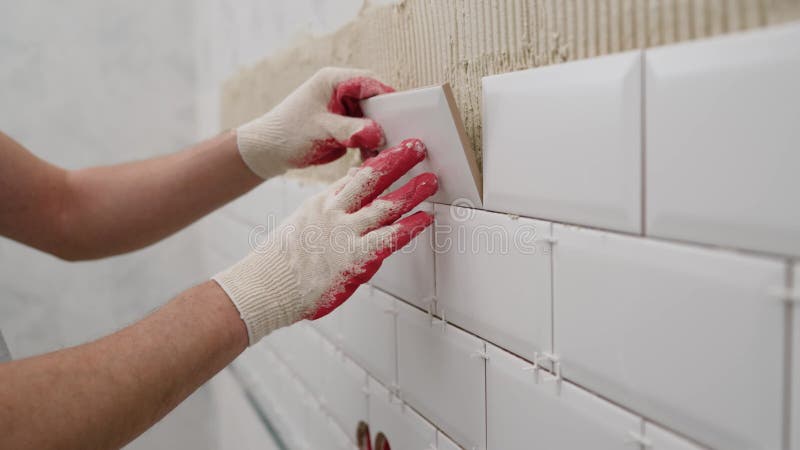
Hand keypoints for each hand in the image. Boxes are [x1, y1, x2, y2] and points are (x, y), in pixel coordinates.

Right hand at [214, 138, 436, 343]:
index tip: (394, 149)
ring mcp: (345, 234)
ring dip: (411, 190)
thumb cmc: (278, 265)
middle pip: (370, 178)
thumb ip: (326, 214)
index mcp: (320, 204)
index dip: (377, 162)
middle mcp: (334, 213)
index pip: (353, 176)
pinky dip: (410, 227)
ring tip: (431, 179)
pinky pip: (389, 238)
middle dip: (397, 160)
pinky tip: (425, 219)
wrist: (262, 287)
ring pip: (385, 205)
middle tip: (417, 147)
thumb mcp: (300, 227)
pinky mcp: (354, 258)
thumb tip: (345, 205)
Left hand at [236, 67, 394, 178]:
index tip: (402, 116)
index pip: (369, 82)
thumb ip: (351, 130)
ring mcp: (343, 109)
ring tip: (379, 152)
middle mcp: (340, 91)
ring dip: (377, 135)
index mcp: (333, 80)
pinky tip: (369, 157)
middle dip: (384, 120)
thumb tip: (378, 133)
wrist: (267, 152)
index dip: (387, 98)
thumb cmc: (287, 134)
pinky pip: (364, 132)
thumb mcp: (321, 131)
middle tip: (392, 139)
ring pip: (372, 119)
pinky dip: (368, 144)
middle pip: (374, 101)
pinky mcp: (343, 125)